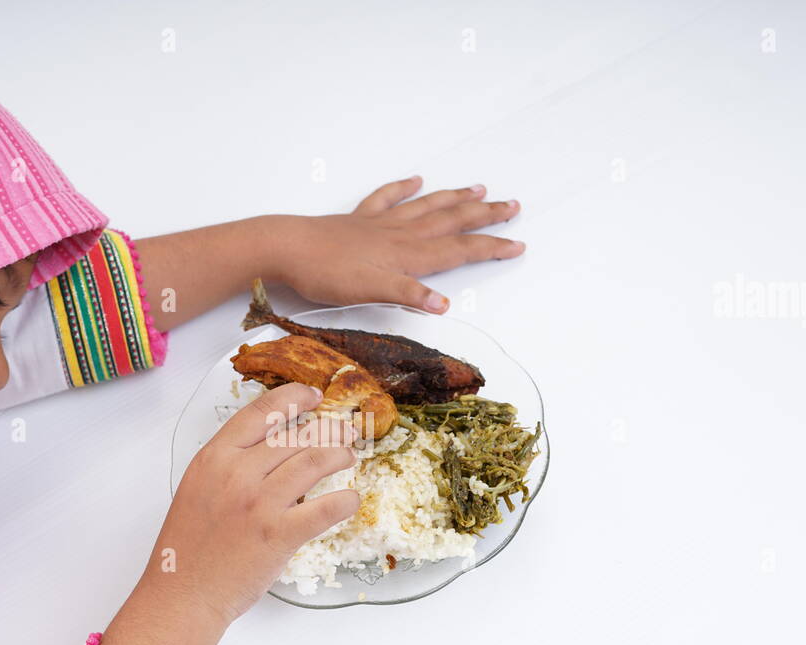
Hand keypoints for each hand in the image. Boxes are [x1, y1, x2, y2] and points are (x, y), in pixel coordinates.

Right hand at [143, 382, 359, 625]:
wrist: (182, 594)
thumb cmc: (188, 548)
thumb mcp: (199, 490)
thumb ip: (231, 467)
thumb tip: (274, 453)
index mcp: (214, 458)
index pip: (260, 413)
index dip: (293, 398)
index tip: (314, 396)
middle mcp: (237, 474)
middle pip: (295, 435)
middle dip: (328, 427)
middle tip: (345, 430)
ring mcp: (259, 503)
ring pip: (315, 461)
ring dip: (339, 454)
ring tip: (348, 455)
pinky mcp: (279, 534)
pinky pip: (326, 508)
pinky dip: (345, 500)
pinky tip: (351, 499)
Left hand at [270, 176, 523, 313]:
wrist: (288, 248)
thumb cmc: (328, 274)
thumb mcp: (371, 292)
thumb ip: (408, 296)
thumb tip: (443, 303)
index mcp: (408, 254)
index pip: (459, 251)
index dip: (490, 247)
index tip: (518, 244)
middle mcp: (401, 234)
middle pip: (451, 221)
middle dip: (484, 215)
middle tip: (514, 206)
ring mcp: (381, 224)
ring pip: (427, 206)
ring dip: (455, 198)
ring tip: (479, 188)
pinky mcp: (359, 220)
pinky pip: (388, 198)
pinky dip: (404, 188)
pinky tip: (415, 179)